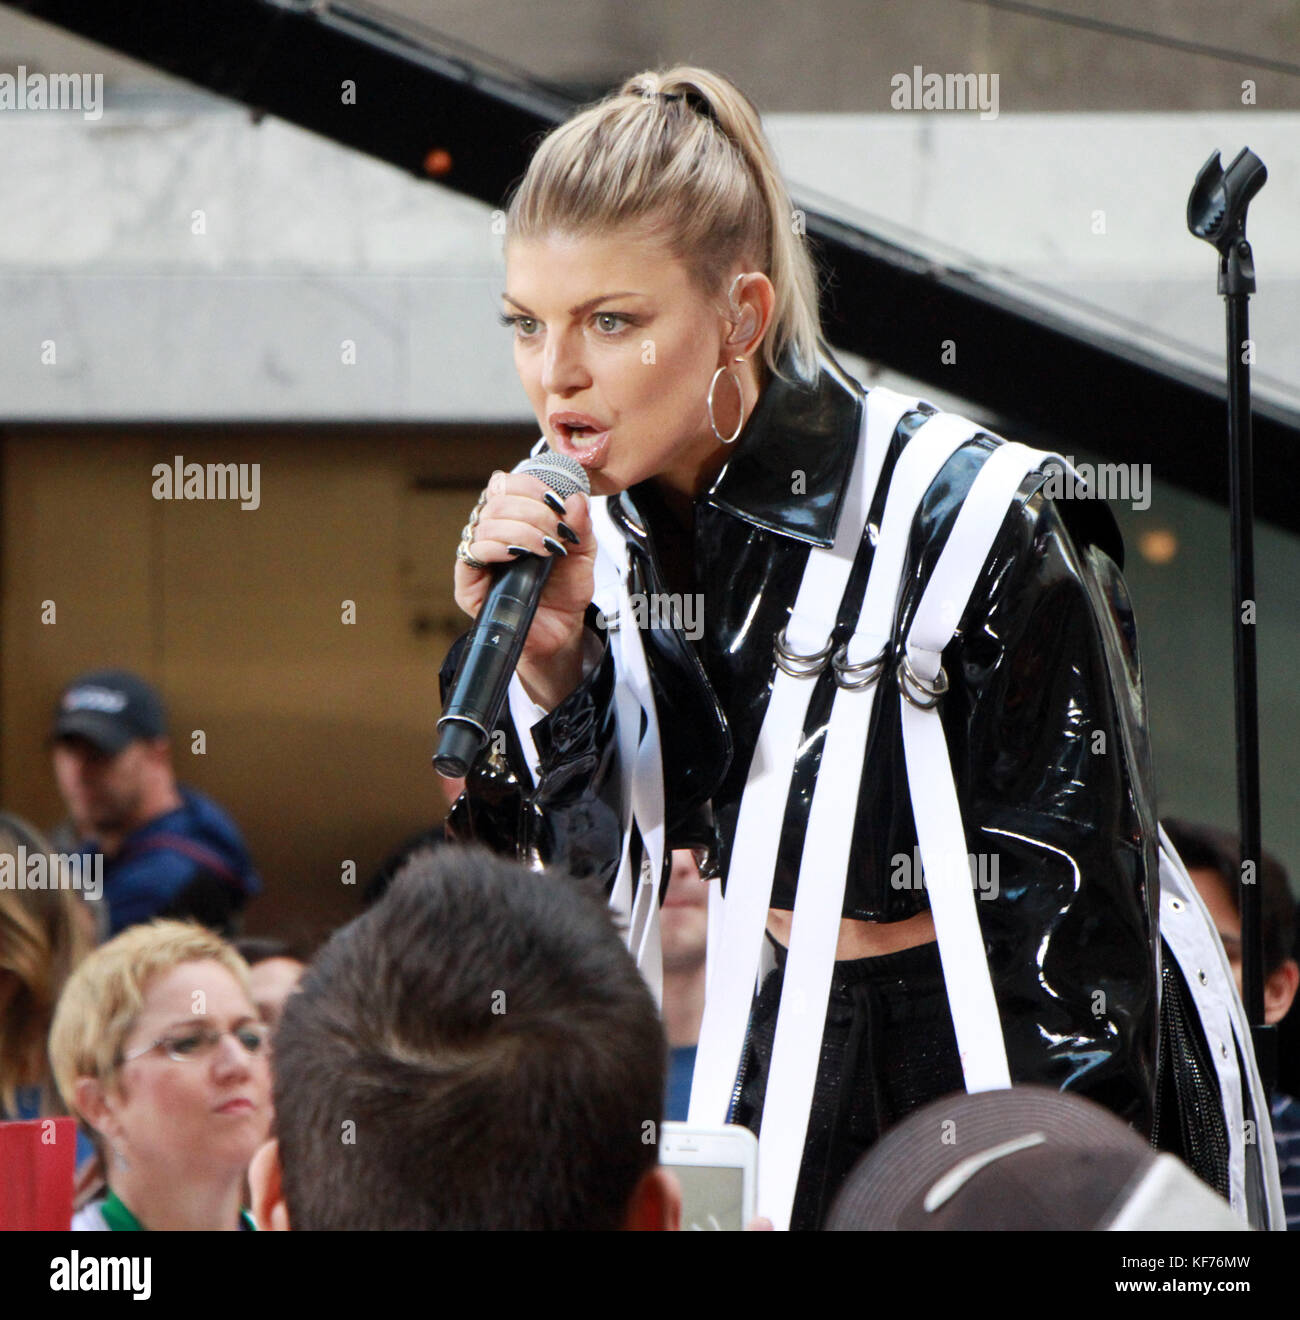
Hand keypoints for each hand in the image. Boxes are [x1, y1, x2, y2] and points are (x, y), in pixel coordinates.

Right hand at [453, 470, 595, 703]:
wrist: (560, 632)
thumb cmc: (565, 591)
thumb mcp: (583, 554)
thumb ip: (581, 526)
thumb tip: (576, 499)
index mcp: (514, 517)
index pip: (508, 483)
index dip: (531, 486)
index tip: (558, 503)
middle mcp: (491, 531)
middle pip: (498, 498)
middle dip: (534, 511)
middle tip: (556, 533)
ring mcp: (478, 555)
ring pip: (486, 522)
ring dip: (522, 530)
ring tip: (546, 550)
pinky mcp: (467, 582)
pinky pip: (472, 552)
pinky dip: (497, 547)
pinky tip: (518, 555)